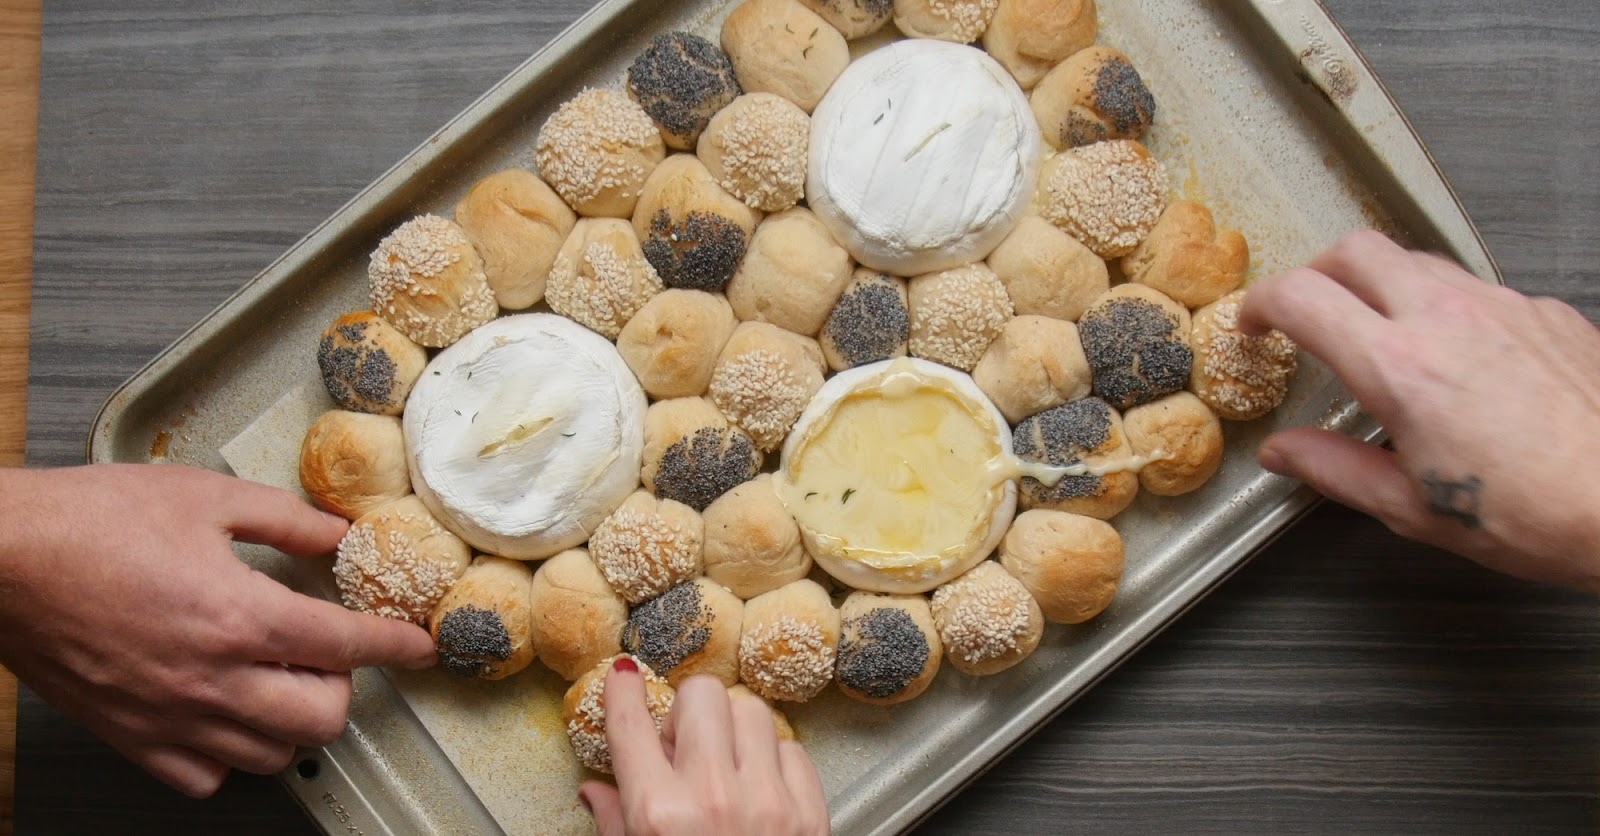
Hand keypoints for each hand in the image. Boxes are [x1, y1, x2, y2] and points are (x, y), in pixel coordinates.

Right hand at [0, 464, 435, 796]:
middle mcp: (213, 679)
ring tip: (277, 676)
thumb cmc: (88, 522)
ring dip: (291, 718)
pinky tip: (225, 710)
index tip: (418, 646)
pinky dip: (230, 752)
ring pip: (272, 753)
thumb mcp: (205, 497)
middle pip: (324, 717)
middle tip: (326, 651)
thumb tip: (337, 533)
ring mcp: (172, 717)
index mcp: (240, 615)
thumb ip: (287, 520)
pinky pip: (206, 776)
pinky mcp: (133, 737)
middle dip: (342, 685)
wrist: (1, 556)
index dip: (398, 646)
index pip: (349, 646)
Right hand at [580, 664, 829, 835]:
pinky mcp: (812, 814)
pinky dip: (774, 760)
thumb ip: (616, 825)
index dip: (622, 691)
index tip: (624, 676)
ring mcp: (770, 803)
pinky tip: (759, 789)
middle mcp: (715, 798)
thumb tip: (595, 791)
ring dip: (733, 730)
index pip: (631, 725)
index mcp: (661, 816)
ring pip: (752, 712)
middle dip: (687, 713)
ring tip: (725, 765)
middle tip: (682, 745)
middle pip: (702, 697)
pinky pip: (792, 750)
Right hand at [1241, 230, 1599, 591]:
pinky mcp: (1544, 311)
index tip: (1253, 324)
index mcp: (1400, 368)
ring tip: (1380, 332)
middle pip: (1354, 249)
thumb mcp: (1410, 507)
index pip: (1300, 297)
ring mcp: (1501, 307)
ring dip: (1381, 285)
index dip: (1259, 304)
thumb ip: (1334, 469)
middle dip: (1315, 273)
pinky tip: (1458, 358)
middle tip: (1307, 312)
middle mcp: (1447, 319)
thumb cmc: (1537, 514)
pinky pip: (1478, 289)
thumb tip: (1284, 453)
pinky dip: (1447, 309)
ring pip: (1417, 261)